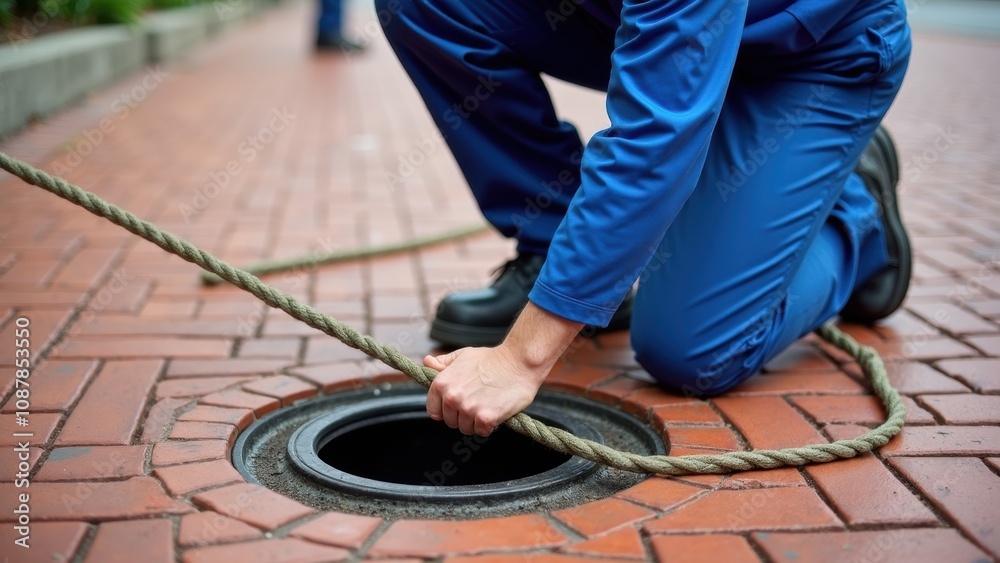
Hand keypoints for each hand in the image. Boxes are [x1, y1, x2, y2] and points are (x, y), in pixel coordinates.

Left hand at [424, 346, 546, 436]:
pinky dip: (489, 425)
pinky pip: (482, 431)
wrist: (519, 361)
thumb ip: (443, 363)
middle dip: (463, 416)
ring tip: (487, 405)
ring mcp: (468, 409)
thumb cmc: (492, 358)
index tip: (457, 406)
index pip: (434, 411)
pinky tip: (495, 411)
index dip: (446, 410)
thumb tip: (427, 362)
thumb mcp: (463, 356)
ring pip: (466, 429)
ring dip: (476, 422)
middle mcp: (452, 397)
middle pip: (451, 422)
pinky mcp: (485, 418)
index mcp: (442, 383)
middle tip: (478, 402)